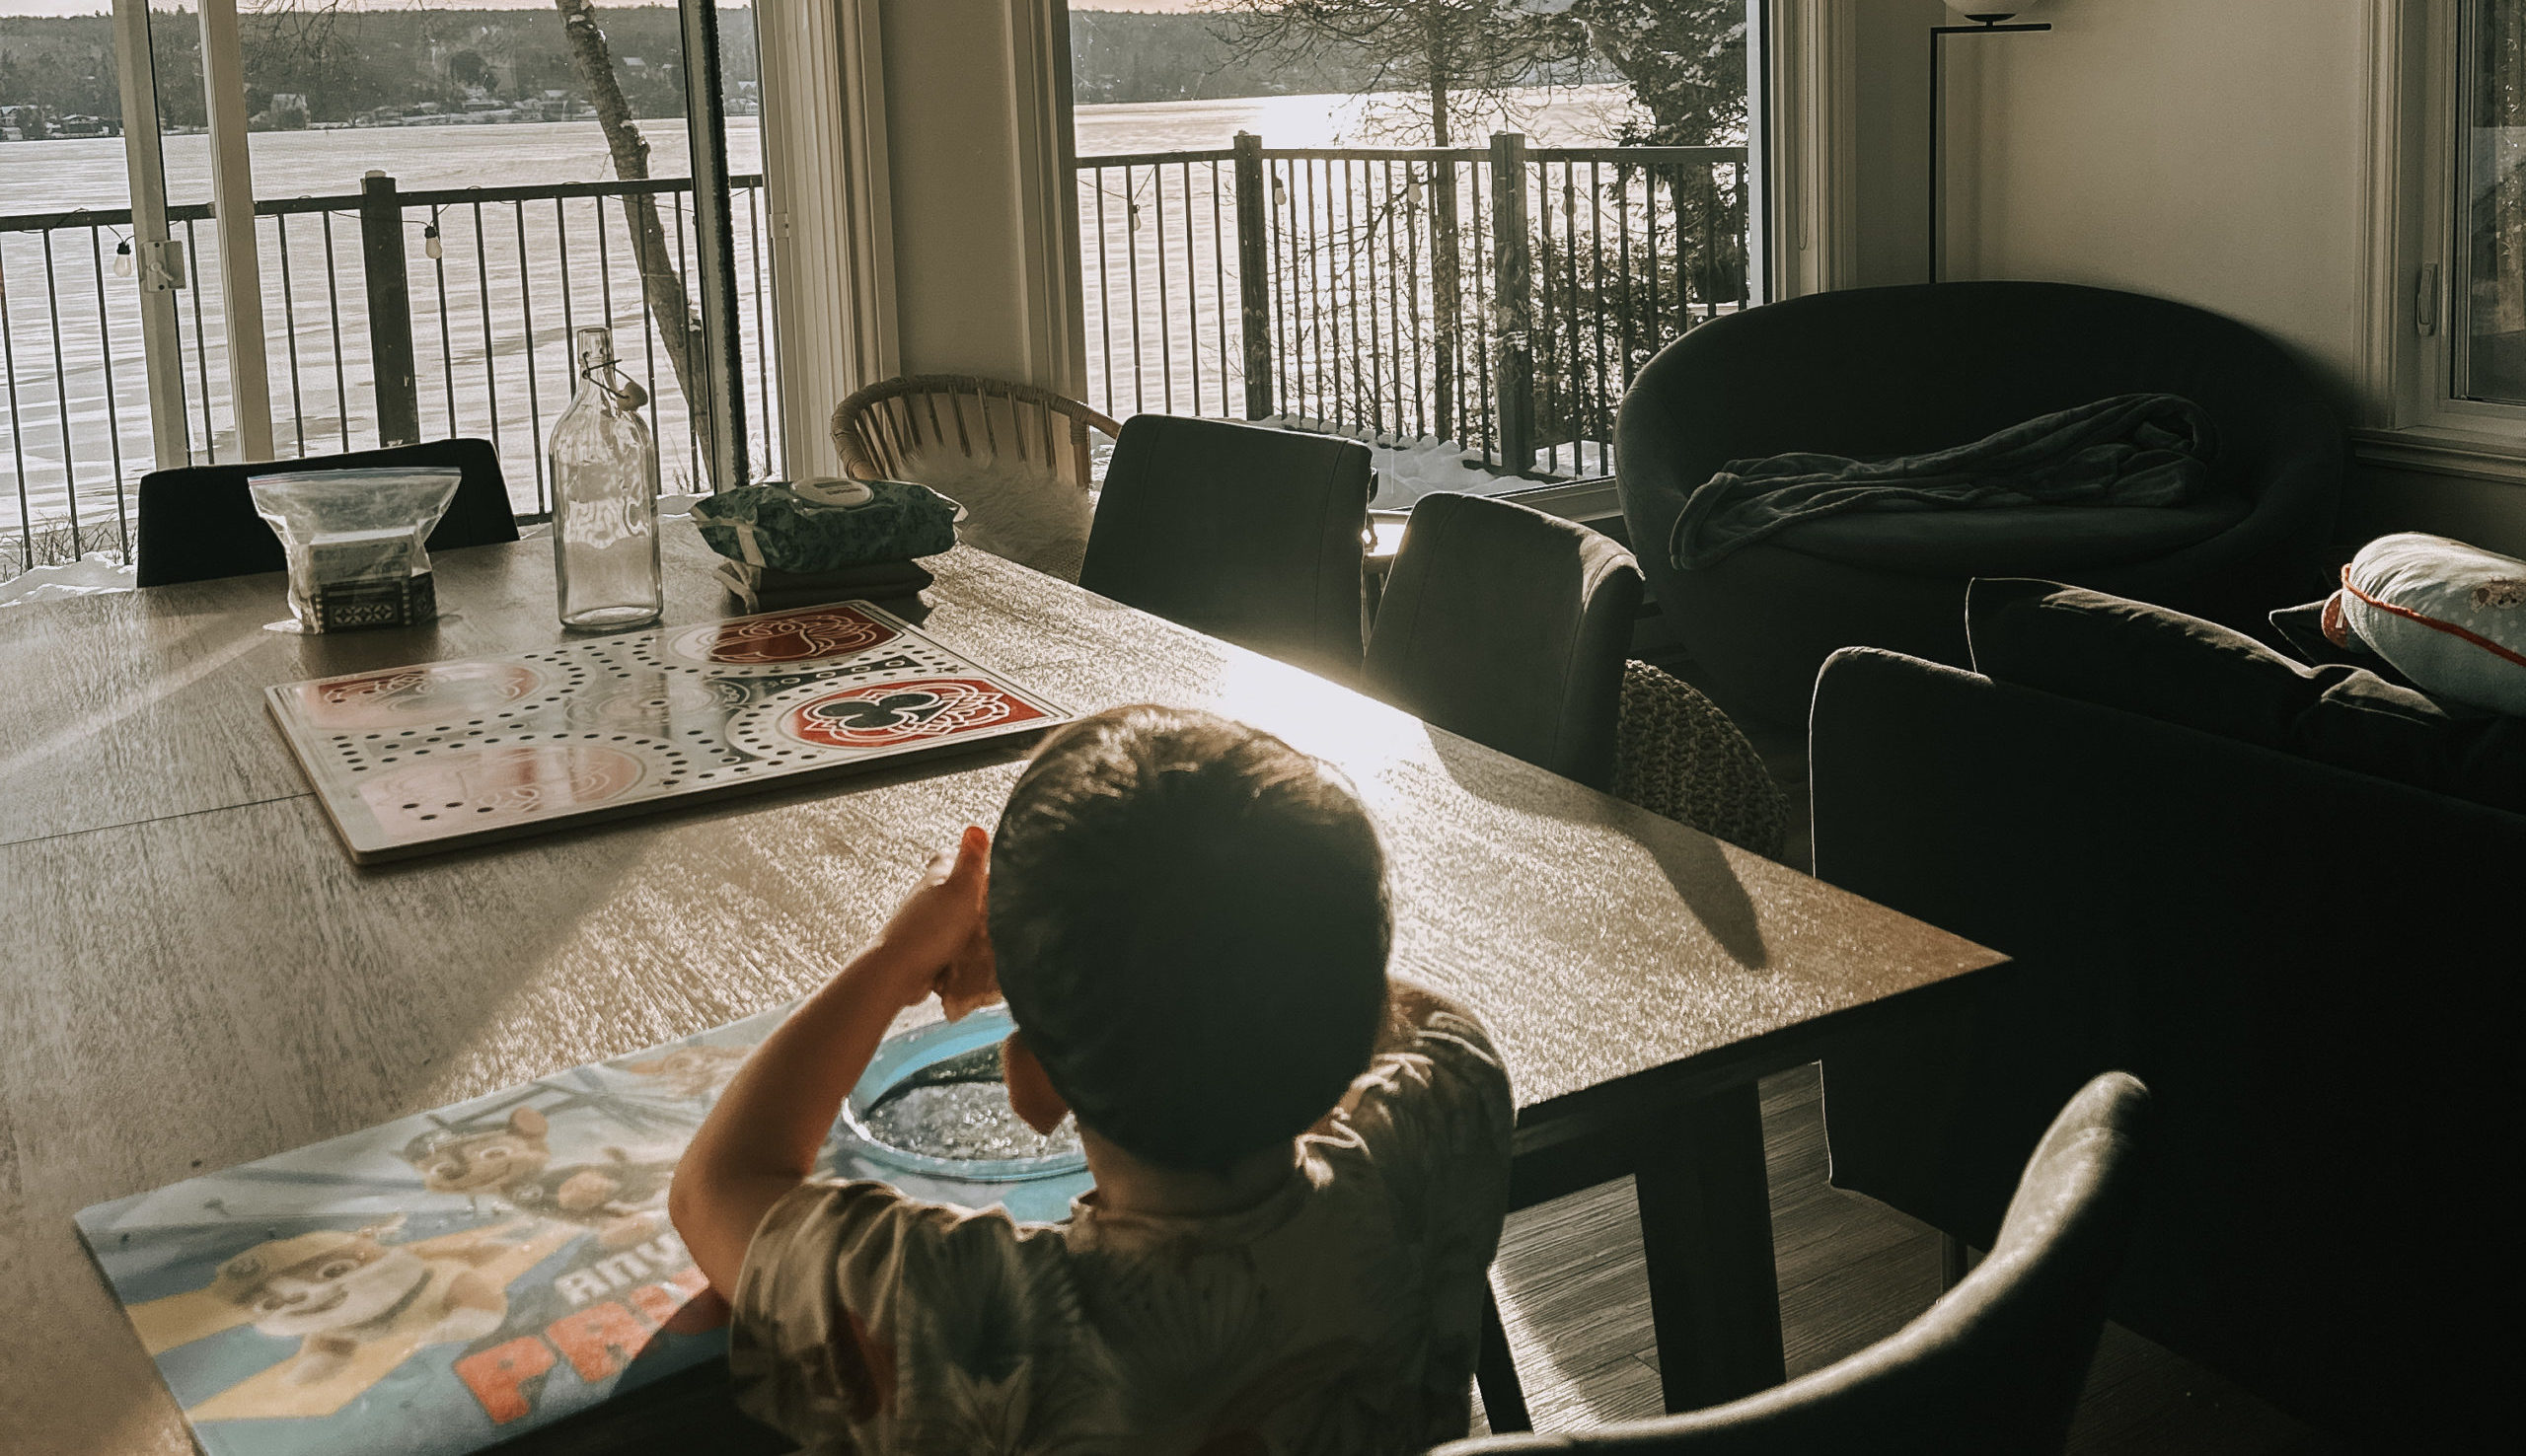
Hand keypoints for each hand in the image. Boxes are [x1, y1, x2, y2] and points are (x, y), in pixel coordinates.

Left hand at [869, 825, 998, 1015]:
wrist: (900, 972)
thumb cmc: (932, 929)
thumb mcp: (961, 890)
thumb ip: (971, 861)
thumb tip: (975, 828)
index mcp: (935, 879)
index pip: (945, 858)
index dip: (962, 857)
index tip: (982, 864)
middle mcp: (924, 900)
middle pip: (948, 891)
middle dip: (969, 897)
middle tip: (994, 906)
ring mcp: (920, 927)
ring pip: (947, 921)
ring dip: (965, 928)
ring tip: (988, 938)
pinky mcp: (920, 953)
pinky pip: (944, 949)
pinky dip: (956, 953)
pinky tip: (970, 961)